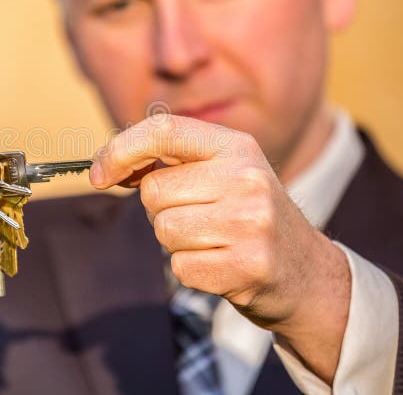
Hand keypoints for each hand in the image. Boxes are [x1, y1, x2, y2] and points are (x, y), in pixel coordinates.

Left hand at [89, 114, 350, 382]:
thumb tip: (106, 167)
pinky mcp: (249, 265)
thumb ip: (170, 162)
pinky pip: (180, 267)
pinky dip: (192, 270)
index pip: (164, 129)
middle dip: (161, 210)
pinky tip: (222, 264)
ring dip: (176, 242)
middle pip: (155, 192)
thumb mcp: (223, 172)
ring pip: (164, 230)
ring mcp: (251, 222)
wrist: (304, 271)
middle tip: (198, 218)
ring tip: (213, 240)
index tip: (98, 174)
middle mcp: (247, 177)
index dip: (120, 150)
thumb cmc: (247, 216)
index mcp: (237, 146)